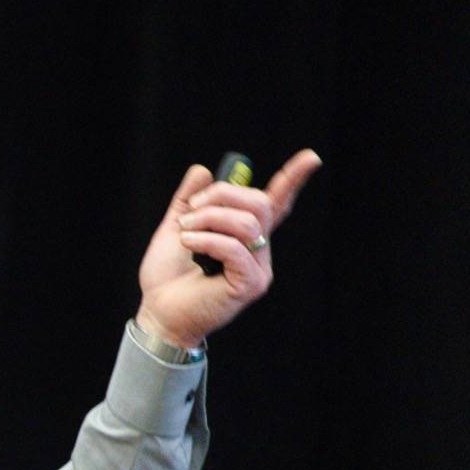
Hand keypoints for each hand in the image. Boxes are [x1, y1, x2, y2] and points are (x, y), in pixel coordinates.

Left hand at [134, 149, 322, 349]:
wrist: (158, 312)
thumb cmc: (167, 276)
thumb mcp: (175, 228)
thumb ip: (189, 200)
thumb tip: (203, 170)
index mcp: (244, 235)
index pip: (275, 203)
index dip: (292, 179)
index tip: (311, 157)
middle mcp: (258, 250)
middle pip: (258, 204)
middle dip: (221, 196)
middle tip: (190, 210)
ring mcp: (258, 268)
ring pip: (247, 223)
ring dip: (209, 219)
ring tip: (184, 232)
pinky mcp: (251, 284)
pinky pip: (236, 248)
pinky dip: (207, 240)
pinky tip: (188, 243)